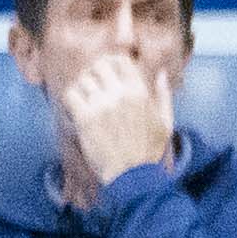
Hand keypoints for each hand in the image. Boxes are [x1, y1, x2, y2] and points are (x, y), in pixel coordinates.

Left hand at [54, 52, 176, 200]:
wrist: (134, 177)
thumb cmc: (150, 151)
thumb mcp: (165, 122)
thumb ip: (163, 96)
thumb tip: (160, 74)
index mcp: (140, 93)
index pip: (120, 61)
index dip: (112, 63)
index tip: (109, 74)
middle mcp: (120, 95)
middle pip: (98, 66)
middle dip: (95, 74)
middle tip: (95, 88)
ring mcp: (101, 105)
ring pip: (83, 80)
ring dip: (83, 89)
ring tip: (87, 102)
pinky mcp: (85, 118)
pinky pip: (70, 95)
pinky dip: (71, 100)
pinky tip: (78, 110)